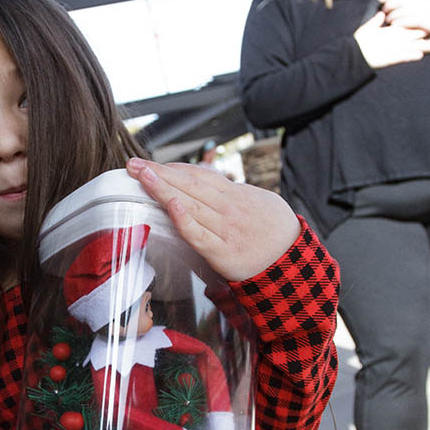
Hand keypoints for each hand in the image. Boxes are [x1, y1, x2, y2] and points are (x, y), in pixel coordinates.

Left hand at [126, 158, 299, 281]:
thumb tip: (212, 184)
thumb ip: (234, 195)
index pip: (198, 176)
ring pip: (190, 205)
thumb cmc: (277, 235)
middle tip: (133, 164)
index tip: (150, 163)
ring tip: (142, 176)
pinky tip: (170, 206)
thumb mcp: (261, 203)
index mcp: (236, 195)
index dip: (172, 168)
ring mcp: (225, 230)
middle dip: (159, 173)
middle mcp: (228, 208)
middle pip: (189, 185)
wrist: (295, 265)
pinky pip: (200, 235)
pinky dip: (184, 220)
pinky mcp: (223, 253)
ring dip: (163, 188)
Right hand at [354, 11, 429, 68]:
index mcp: (390, 30)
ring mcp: (395, 49)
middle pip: (415, 34)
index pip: (408, 24)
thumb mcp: (366, 28)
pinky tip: (420, 55)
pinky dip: (414, 55)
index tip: (425, 22)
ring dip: (424, 45)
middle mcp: (395, 38)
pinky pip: (406, 57)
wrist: (354, 57)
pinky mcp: (392, 59)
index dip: (417, 23)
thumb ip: (376, 21)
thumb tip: (382, 13)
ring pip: (414, 45)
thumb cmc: (359, 42)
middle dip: (425, 33)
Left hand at [379, 0, 429, 49]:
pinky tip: (394, 26)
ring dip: (391, 17)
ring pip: (398, 13)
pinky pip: (405, 22)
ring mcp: (419, 11)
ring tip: (389, 20)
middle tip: (384, 11)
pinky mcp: (421, 21)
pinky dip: (398, 24)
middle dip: (388, 6)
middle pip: (396, 2)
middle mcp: (419, 1)